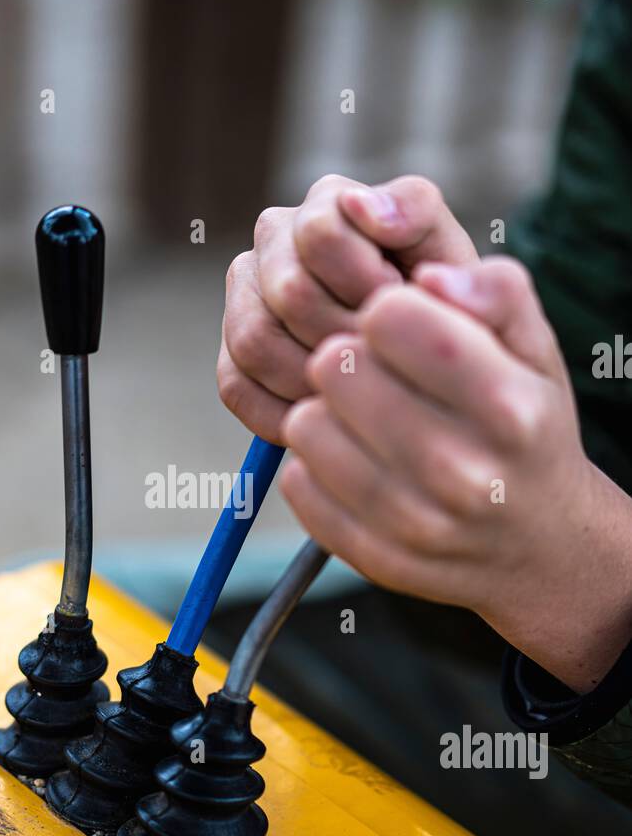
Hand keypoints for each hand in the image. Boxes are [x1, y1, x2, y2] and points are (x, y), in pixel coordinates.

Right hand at [217, 174, 477, 442]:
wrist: (429, 360)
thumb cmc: (445, 306)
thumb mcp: (446, 251)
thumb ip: (415, 213)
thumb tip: (362, 208)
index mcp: (327, 202)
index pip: (320, 236)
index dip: (367, 283)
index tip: (404, 310)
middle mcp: (274, 239)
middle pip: (290, 294)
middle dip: (348, 336)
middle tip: (390, 358)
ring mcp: (245, 296)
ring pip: (255, 342)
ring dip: (315, 378)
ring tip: (362, 392)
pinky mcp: (230, 352)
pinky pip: (236, 387)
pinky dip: (282, 414)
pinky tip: (328, 420)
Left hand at [280, 257, 631, 692]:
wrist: (539, 542)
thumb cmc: (526, 426)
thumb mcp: (535, 350)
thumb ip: (495, 292)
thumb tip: (428, 278)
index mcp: (506, 406)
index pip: (388, 318)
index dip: (385, 311)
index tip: (401, 329)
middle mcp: (462, 472)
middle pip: (334, 369)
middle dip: (347, 358)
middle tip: (373, 374)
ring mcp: (414, 523)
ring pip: (304, 426)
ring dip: (324, 411)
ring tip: (363, 418)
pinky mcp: (374, 557)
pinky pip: (297, 482)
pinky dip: (314, 465)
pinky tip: (354, 461)